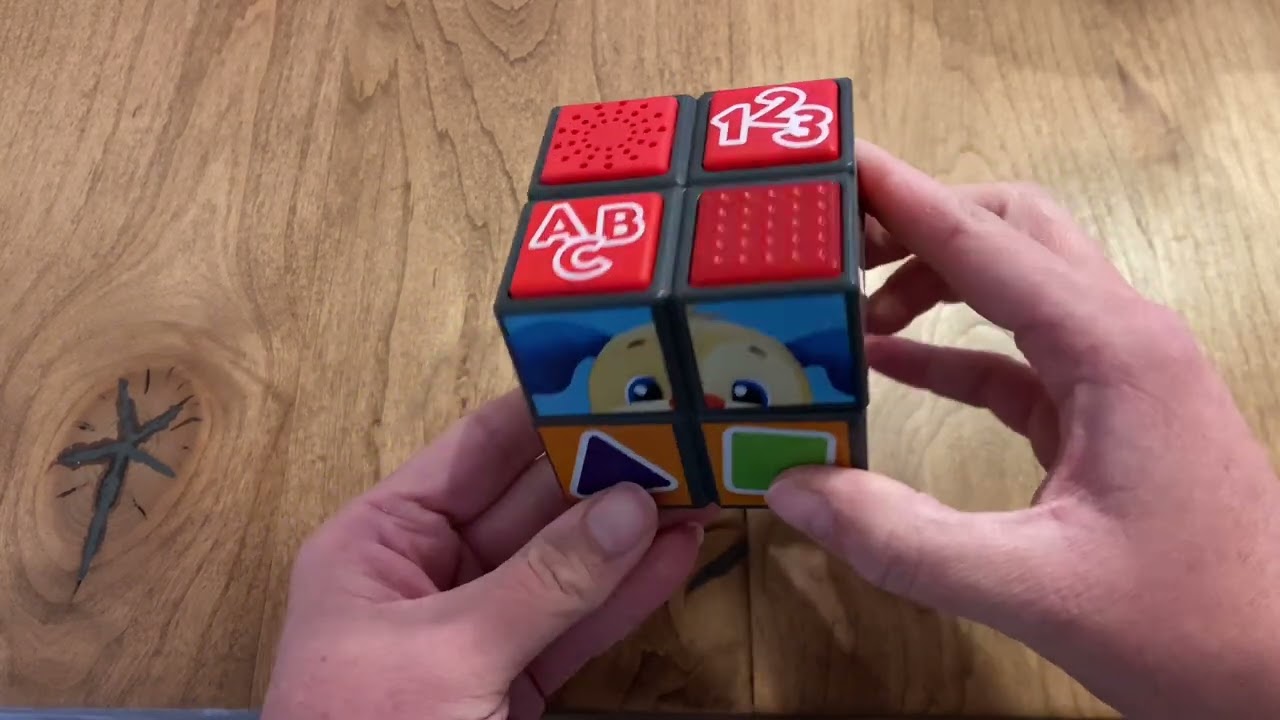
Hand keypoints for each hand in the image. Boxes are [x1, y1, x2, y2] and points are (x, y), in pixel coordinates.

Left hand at [261, 391, 710, 719]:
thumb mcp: (449, 655)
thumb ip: (545, 581)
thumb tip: (631, 507)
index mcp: (380, 540)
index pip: (474, 453)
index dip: (545, 414)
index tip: (618, 381)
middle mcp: (428, 572)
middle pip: (531, 505)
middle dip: (604, 473)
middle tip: (682, 436)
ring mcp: (476, 629)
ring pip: (565, 566)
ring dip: (630, 533)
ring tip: (701, 487)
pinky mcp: (515, 682)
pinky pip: (577, 625)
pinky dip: (627, 597)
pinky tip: (679, 556)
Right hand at [766, 141, 1279, 717]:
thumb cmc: (1187, 626)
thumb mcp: (1030, 586)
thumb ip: (901, 540)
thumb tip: (792, 487)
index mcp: (1112, 349)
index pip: (985, 241)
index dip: (901, 196)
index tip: (831, 161)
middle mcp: (1122, 337)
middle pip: (1013, 229)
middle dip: (919, 222)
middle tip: (830, 244)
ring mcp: (1121, 372)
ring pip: (1019, 281)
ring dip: (935, 280)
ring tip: (849, 309)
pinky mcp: (1110, 413)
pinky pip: (1018, 353)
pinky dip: (951, 349)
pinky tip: (890, 365)